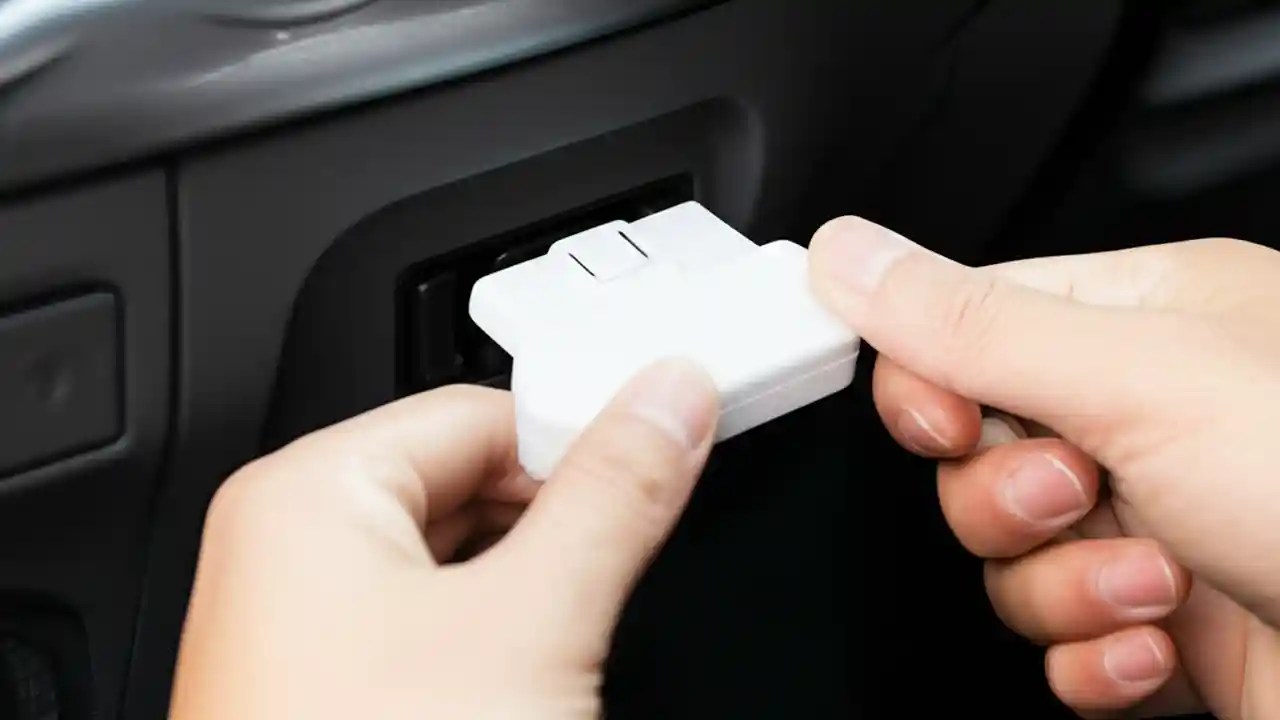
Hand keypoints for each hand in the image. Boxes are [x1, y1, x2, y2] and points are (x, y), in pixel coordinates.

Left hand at [169, 359, 717, 719]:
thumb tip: (668, 402)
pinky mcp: (331, 697)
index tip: (655, 456)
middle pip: (465, 486)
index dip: (576, 433)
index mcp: (306, 498)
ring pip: (456, 566)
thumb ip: (613, 496)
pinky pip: (432, 631)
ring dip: (530, 590)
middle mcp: (288, 557)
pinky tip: (529, 685)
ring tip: (567, 647)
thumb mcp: (532, 623)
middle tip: (623, 558)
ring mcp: (304, 634)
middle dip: (553, 524)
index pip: (475, 409)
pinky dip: (494, 641)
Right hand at [809, 219, 1279, 717]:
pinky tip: (1162, 649)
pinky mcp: (1167, 631)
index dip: (929, 384)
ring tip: (1157, 581)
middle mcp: (1147, 422)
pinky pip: (1061, 643)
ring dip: (1065, 586)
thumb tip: (849, 256)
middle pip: (973, 457)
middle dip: (1008, 497)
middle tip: (1076, 493)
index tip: (941, 419)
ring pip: (1010, 560)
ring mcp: (1154, 528)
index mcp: (1143, 324)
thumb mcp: (1139, 382)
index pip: (965, 329)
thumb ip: (972, 323)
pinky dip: (1095, 658)